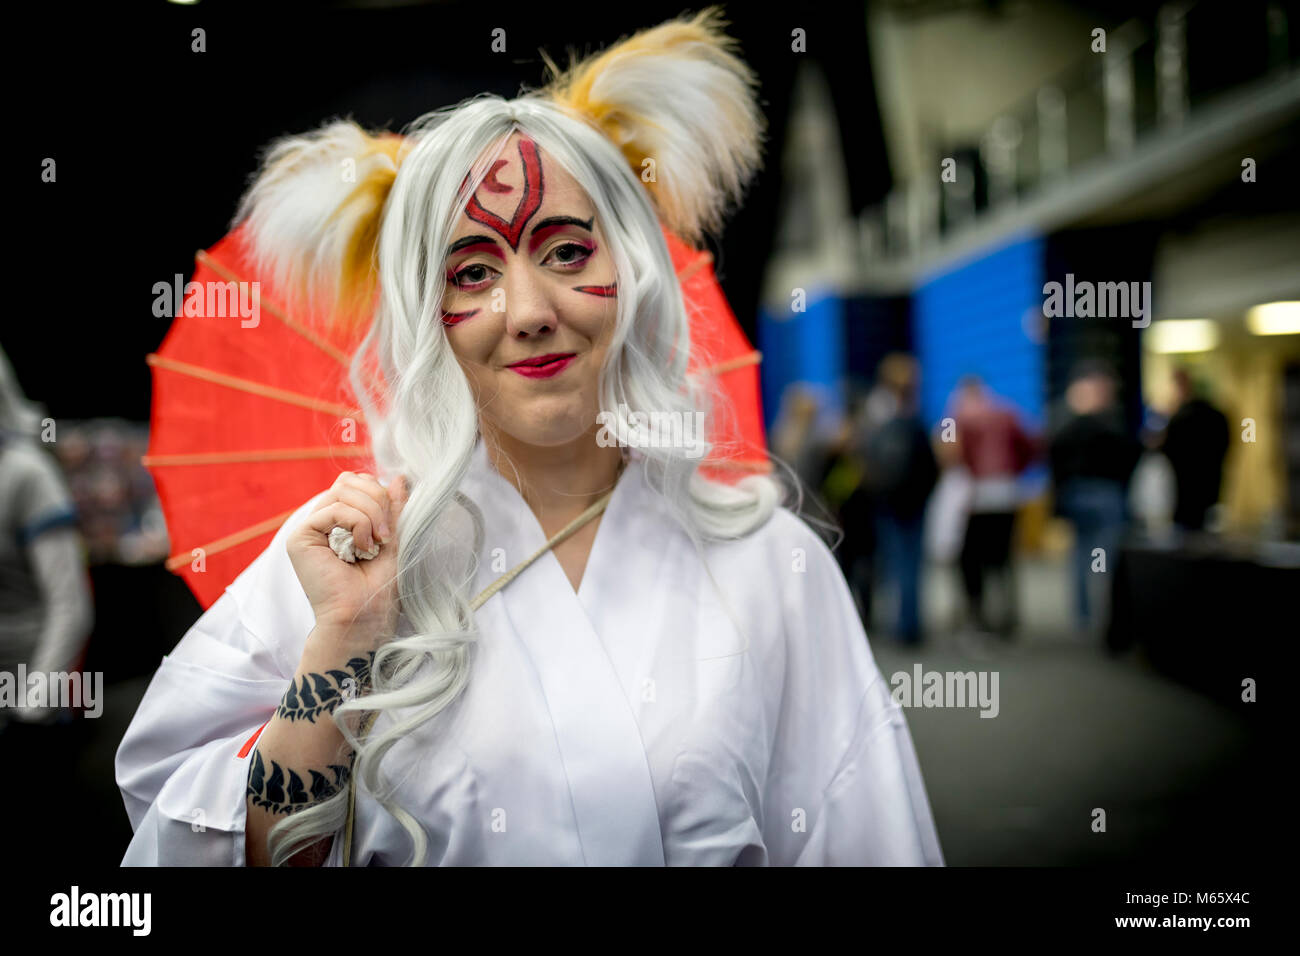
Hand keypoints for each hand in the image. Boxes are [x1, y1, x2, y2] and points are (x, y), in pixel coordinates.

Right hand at [287, 471, 409, 640]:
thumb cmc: (380, 586)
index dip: (380, 493)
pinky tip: (362, 549)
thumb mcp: (395, 538)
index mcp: (344, 519)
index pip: (359, 482)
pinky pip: (332, 509)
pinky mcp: (301, 538)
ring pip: (343, 490)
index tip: (394, 525)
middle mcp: (324, 521)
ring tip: (377, 543)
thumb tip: (400, 477)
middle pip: (350, 481)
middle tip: (387, 535)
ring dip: (370, 514)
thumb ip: (395, 508)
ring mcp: (311, 528)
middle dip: (378, 500)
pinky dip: (356, 524)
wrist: (365, 616)